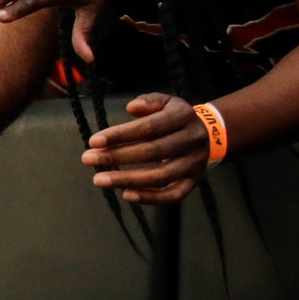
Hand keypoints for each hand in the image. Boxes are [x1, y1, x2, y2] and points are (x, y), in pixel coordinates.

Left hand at [81, 92, 210, 203]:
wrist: (210, 134)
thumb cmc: (176, 118)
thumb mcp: (166, 102)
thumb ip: (149, 102)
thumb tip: (132, 107)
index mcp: (183, 117)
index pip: (149, 127)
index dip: (121, 135)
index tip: (94, 141)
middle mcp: (192, 140)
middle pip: (152, 152)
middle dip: (117, 156)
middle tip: (88, 159)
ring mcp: (195, 164)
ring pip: (161, 177)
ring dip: (128, 180)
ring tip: (100, 179)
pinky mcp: (194, 182)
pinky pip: (172, 195)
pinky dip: (150, 198)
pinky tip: (126, 195)